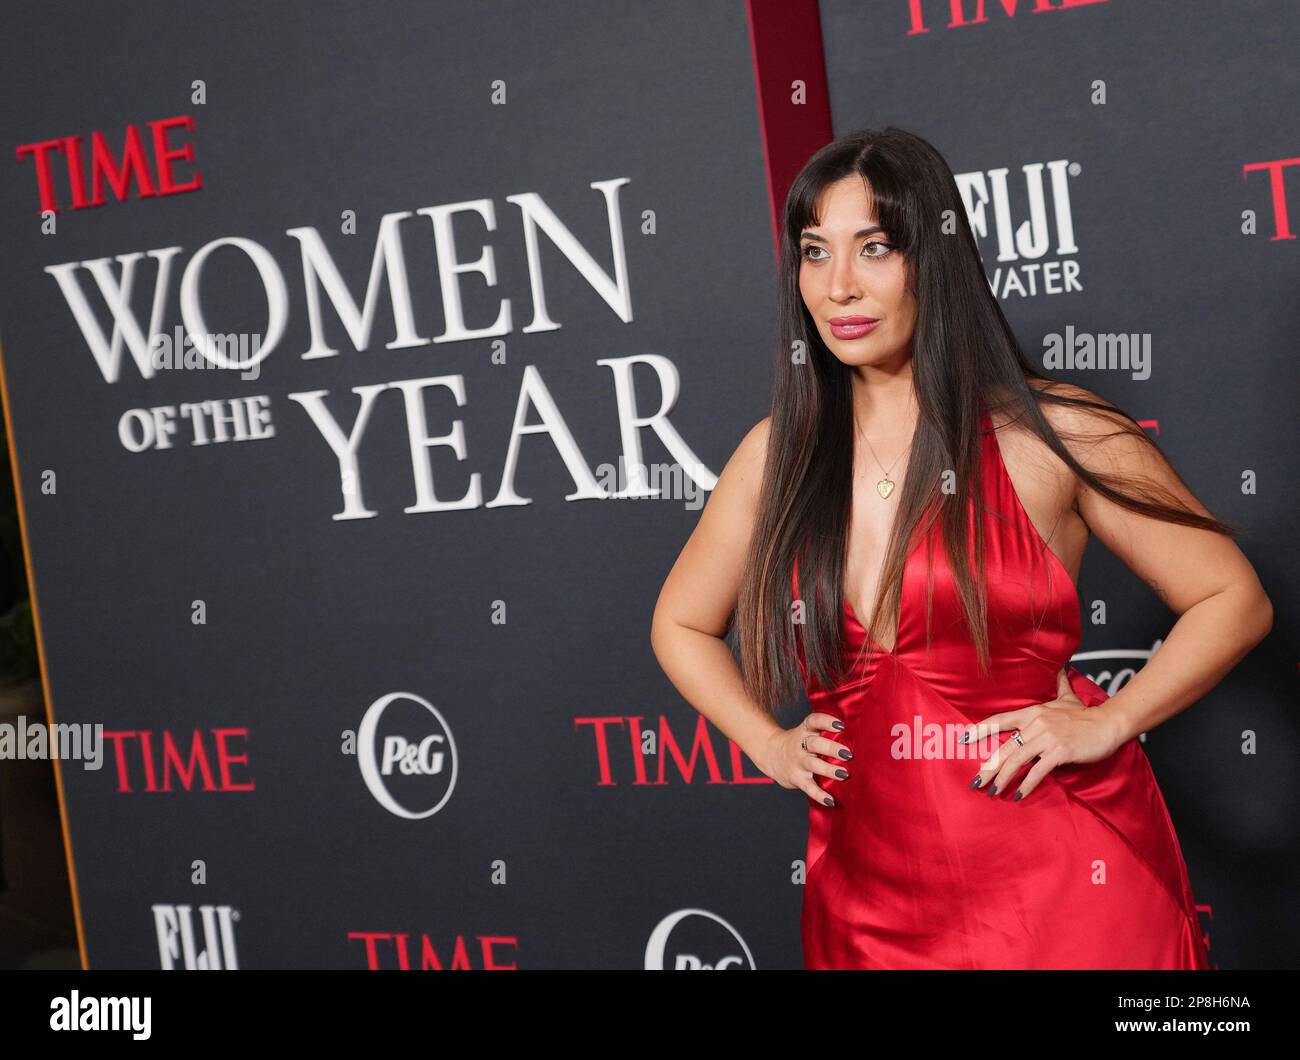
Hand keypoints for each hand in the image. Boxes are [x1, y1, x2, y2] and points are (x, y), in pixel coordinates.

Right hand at [758, 713, 850, 806]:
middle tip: (848, 754)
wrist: (771, 754)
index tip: (841, 725)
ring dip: (828, 770)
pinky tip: (831, 801)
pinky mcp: (796, 779)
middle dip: (831, 748)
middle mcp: (800, 745)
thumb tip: (857, 734)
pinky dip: (819, 795)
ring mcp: (798, 762)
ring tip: (844, 774)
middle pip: (814, 744)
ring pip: (813, 765)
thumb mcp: (806, 732)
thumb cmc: (798, 743)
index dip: (826, 721)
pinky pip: (808, 788)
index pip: (813, 721)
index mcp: (805, 731)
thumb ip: (824, 732)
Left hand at [961, 668, 1123, 801]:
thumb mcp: (1068, 697)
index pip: (999, 720)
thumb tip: (1060, 668)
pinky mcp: (1060, 751)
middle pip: (1004, 746)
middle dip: (988, 766)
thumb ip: (1059, 684)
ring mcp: (1047, 737)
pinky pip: (1037, 770)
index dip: (979, 730)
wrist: (1109, 723)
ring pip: (1017, 759)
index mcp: (1032, 712)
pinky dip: (1026, 784)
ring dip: (1003, 778)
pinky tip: (1018, 795)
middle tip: (976, 782)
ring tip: (993, 792)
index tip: (962, 740)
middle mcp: (1036, 723)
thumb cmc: (1086, 714)